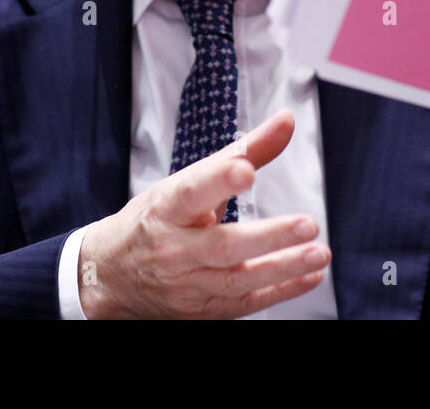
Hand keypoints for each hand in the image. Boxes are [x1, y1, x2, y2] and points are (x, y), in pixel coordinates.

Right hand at [77, 109, 330, 317]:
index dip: (218, 180)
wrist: (111, 275)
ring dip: (282, 268)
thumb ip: (242, 152)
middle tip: (308, 224)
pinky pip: (246, 301)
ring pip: (238, 279)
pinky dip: (281, 290)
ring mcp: (187, 283)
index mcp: (167, 208)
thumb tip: (286, 121)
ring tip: (319, 253)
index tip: (244, 169)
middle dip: (268, 236)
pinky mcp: (203, 308)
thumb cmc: (155, 219)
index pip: (191, 192)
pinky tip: (310, 275)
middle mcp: (174, 248)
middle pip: (222, 245)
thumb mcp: (186, 180)